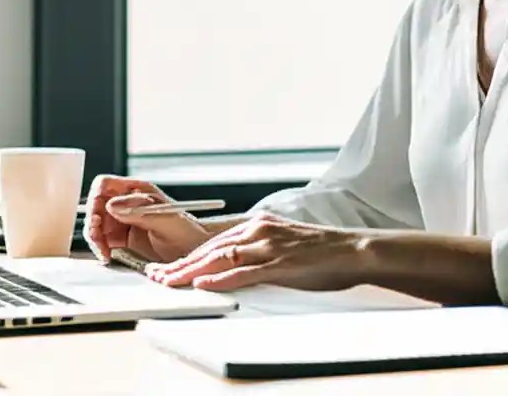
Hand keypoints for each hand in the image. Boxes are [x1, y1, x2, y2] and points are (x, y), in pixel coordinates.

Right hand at [84, 175, 211, 263]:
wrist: (195, 253)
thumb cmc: (187, 233)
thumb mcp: (166, 220)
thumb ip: (140, 211)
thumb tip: (113, 205)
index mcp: (138, 191)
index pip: (105, 185)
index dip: (96, 198)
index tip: (98, 216)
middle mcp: (127, 203)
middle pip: (96, 206)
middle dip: (93, 222)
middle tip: (98, 239)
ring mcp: (123, 220)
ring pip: (96, 224)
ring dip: (95, 238)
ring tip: (105, 252)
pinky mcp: (123, 238)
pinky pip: (102, 240)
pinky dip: (100, 248)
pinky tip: (108, 256)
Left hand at [144, 212, 366, 291]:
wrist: (353, 249)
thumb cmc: (320, 253)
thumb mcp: (281, 246)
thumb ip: (256, 253)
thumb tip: (231, 267)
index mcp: (257, 224)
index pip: (213, 243)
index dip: (186, 257)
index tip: (165, 269)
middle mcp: (259, 229)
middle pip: (210, 249)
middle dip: (180, 265)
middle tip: (154, 277)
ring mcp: (269, 245)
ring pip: (221, 258)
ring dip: (191, 271)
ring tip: (168, 281)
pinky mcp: (281, 262)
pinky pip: (246, 271)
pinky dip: (222, 278)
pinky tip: (204, 284)